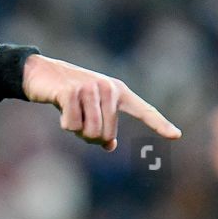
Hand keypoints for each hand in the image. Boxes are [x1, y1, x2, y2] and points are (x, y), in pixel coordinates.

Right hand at [22, 55, 180, 150]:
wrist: (41, 72)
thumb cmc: (67, 93)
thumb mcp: (88, 109)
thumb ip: (102, 125)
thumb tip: (109, 145)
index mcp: (118, 92)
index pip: (144, 111)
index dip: (159, 124)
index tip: (176, 135)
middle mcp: (109, 88)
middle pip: (105, 134)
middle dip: (89, 137)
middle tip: (78, 121)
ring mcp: (91, 88)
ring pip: (90, 132)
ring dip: (77, 131)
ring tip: (70, 114)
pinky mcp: (72, 92)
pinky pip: (72, 124)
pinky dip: (65, 123)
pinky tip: (59, 107)